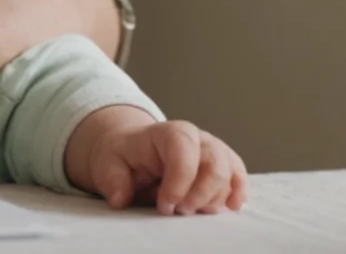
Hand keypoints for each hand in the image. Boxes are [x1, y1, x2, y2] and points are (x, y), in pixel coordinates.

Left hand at [64, 106, 247, 214]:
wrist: (134, 151)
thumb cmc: (123, 157)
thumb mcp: (108, 164)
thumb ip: (113, 180)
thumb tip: (121, 198)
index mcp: (167, 133)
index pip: (183, 150)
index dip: (178, 182)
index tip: (165, 206)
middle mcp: (196, 138)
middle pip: (214, 162)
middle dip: (199, 194)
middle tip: (180, 212)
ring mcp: (212, 150)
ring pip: (229, 172)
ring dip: (214, 198)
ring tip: (194, 212)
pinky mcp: (223, 164)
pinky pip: (238, 175)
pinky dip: (238, 191)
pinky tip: (232, 206)